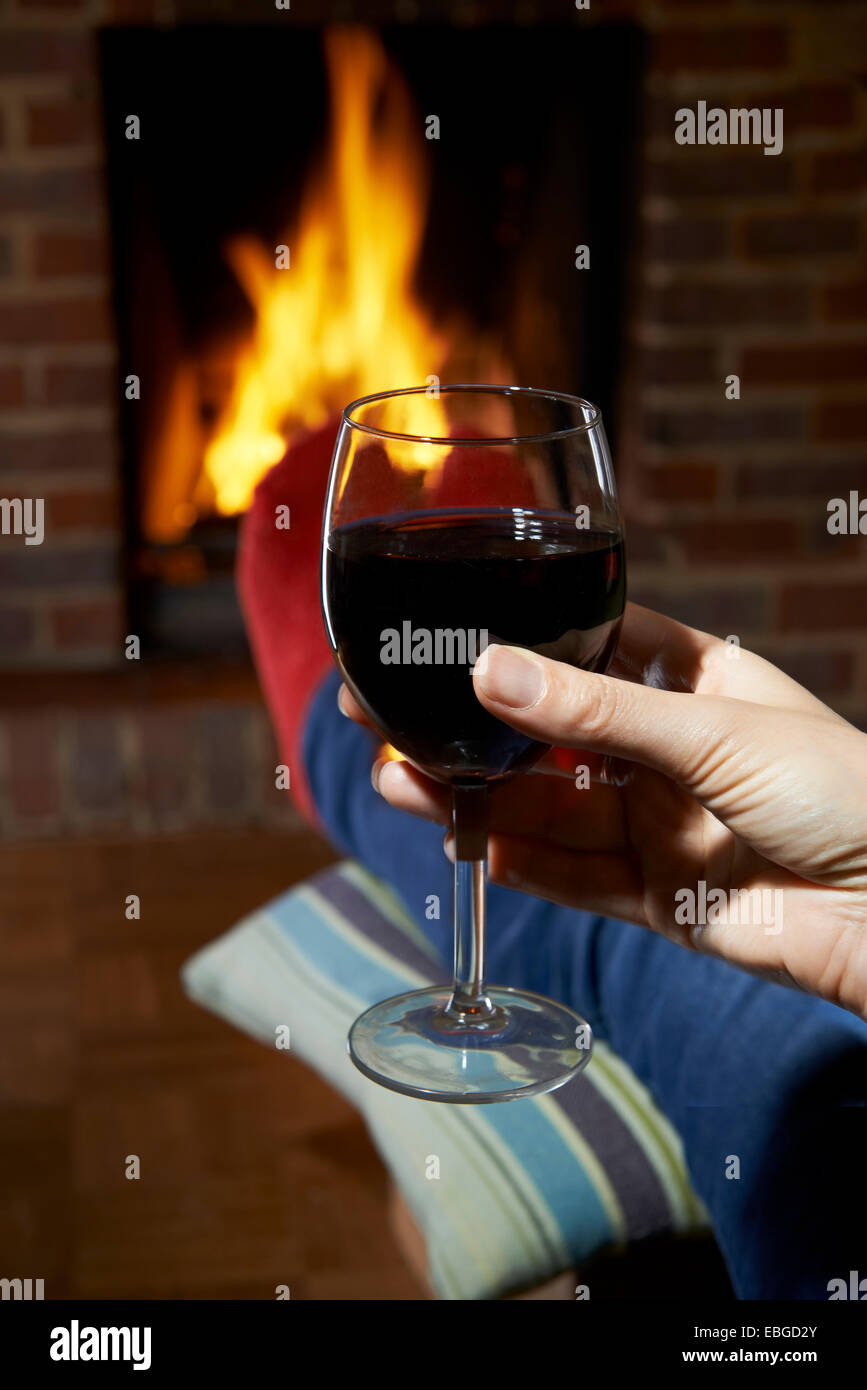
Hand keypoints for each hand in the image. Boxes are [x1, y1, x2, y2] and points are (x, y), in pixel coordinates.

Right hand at [341, 603, 866, 1019]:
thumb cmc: (842, 789)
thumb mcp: (712, 731)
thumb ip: (595, 711)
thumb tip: (489, 672)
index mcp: (688, 680)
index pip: (580, 647)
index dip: (507, 645)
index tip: (435, 638)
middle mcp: (661, 748)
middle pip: (543, 734)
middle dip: (469, 727)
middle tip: (385, 716)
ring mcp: (653, 820)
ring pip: (542, 805)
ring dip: (473, 794)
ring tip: (401, 777)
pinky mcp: (654, 893)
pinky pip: (568, 875)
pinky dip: (515, 860)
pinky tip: (464, 841)